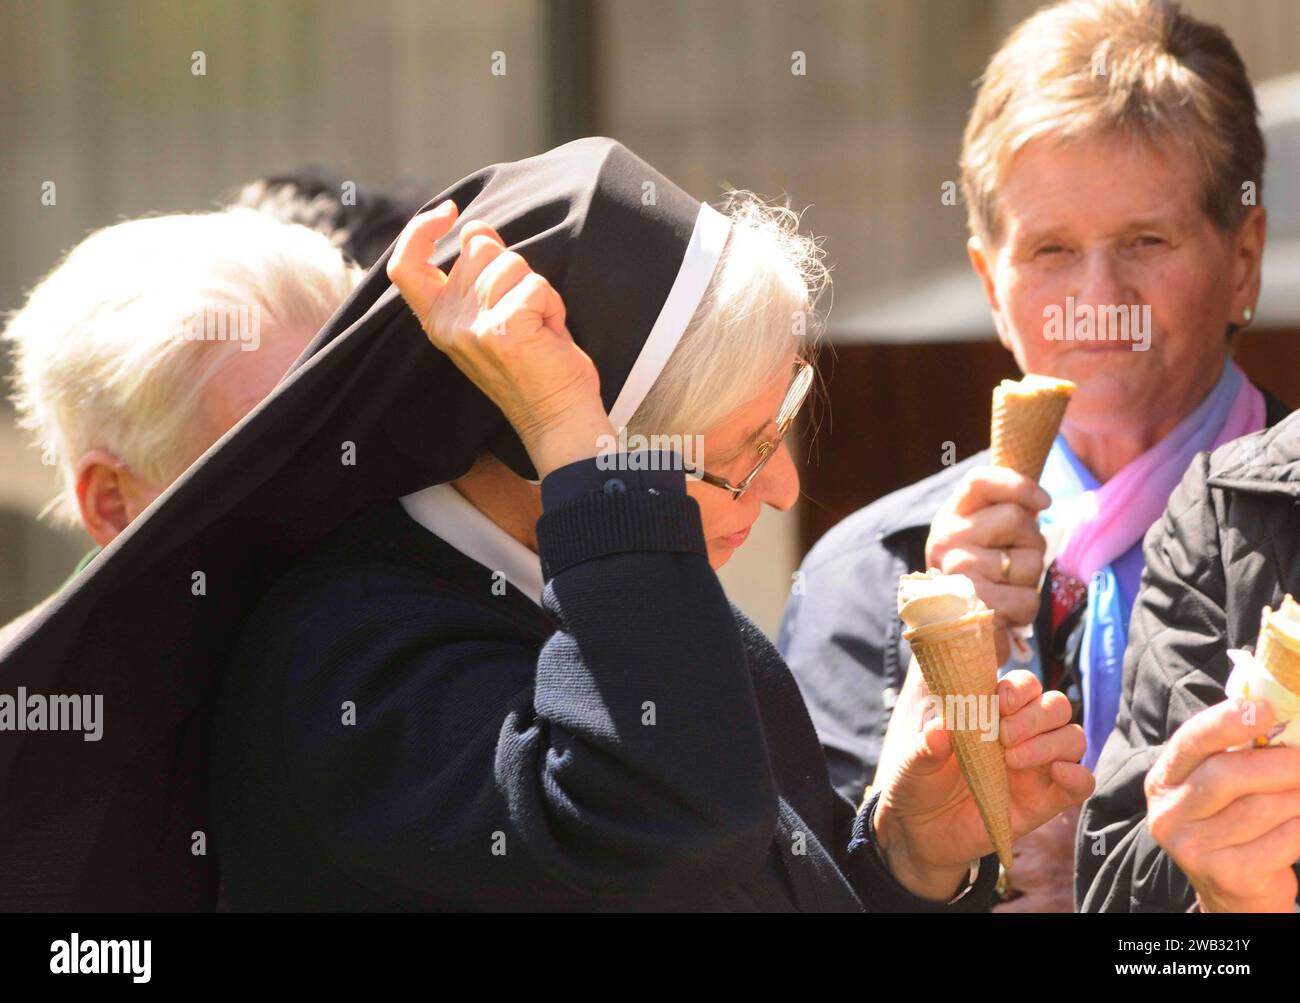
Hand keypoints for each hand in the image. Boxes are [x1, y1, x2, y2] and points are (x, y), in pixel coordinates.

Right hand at [387, 200, 613, 477]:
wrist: (557, 419)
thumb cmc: (532, 368)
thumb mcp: (491, 318)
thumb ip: (479, 276)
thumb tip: (476, 228)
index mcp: (437, 321)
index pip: (405, 264)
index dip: (421, 229)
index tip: (450, 213)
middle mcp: (447, 324)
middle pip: (481, 249)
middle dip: (514, 270)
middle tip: (525, 315)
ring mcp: (472, 327)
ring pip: (512, 264)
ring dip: (537, 291)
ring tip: (538, 328)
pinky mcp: (503, 328)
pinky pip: (537, 286)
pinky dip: (553, 306)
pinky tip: (550, 335)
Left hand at [873, 669, 1092, 901]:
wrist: (920, 831)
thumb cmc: (920, 782)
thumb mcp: (912, 761)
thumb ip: (926, 745)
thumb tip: (941, 727)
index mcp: (991, 714)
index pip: (1025, 685)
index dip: (1018, 688)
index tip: (999, 702)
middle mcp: (1021, 735)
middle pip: (1055, 706)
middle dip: (1034, 715)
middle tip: (1004, 736)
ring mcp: (1036, 767)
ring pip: (1072, 738)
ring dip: (1051, 743)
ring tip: (1013, 759)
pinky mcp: (1044, 801)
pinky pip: (1081, 784)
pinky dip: (1078, 775)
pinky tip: (1058, 773)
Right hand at [926, 466, 1049, 662]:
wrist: (949, 638)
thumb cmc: (975, 584)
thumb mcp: (978, 542)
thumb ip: (1000, 517)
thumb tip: (1038, 502)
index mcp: (949, 519)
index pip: (981, 482)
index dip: (1018, 484)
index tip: (1045, 502)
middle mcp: (947, 539)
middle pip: (1017, 518)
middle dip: (1032, 543)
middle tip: (1013, 565)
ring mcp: (958, 571)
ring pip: (1030, 561)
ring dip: (1030, 582)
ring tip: (1005, 591)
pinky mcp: (975, 604)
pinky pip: (1028, 598)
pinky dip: (1025, 610)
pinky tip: (1004, 613)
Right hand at [1145, 698, 1299, 912]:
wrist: (1231, 891)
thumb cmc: (1231, 820)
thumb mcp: (1218, 784)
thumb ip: (1234, 754)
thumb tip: (1277, 719)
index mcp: (1165, 779)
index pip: (1191, 742)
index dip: (1225, 722)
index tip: (1263, 708)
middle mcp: (1170, 813)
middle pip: (1228, 775)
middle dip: (1278, 763)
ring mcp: (1194, 848)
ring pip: (1262, 808)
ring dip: (1297, 797)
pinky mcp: (1227, 875)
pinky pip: (1282, 841)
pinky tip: (1299, 822)